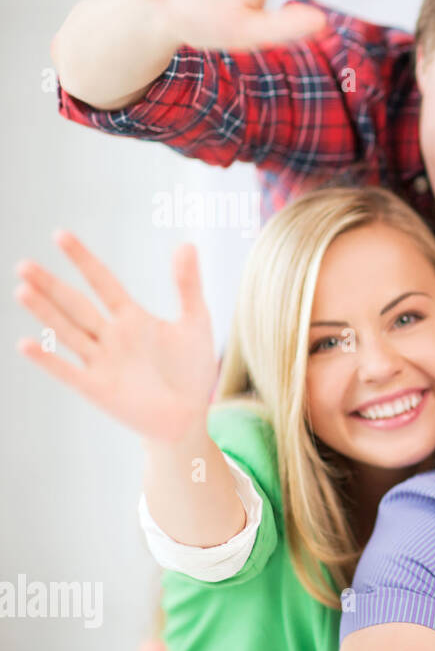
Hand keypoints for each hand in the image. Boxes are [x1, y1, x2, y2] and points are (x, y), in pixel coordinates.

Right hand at [14, 231, 217, 443]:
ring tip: (22, 289)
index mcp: (132, 318)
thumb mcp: (195, 322)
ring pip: (67, 332)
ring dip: (45, 313)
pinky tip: (27, 343)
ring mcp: (101, 362)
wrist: (189, 416)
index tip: (60, 235)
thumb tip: (187, 243)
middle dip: (51, 286)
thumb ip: (188, 285)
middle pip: (76, 305)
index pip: (103, 282)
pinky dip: (48, 359)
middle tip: (24, 265)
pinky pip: (68, 372)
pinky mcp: (98, 389)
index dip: (83, 260)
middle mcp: (111, 336)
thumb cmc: (191, 370)